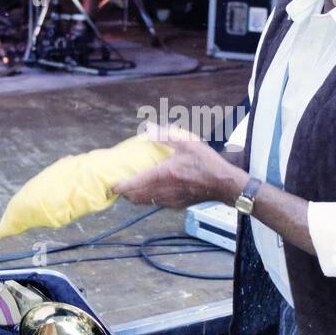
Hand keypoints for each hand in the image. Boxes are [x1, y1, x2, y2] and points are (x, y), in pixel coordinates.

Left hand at [112, 126, 243, 209]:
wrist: (223, 184)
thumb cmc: (206, 162)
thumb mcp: (187, 143)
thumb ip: (165, 136)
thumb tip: (148, 129)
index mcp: (163, 174)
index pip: (135, 184)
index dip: (120, 187)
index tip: (111, 186)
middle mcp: (163, 190)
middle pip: (136, 197)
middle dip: (126, 193)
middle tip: (120, 186)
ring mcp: (170, 200)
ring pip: (145, 203)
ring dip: (136, 198)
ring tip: (132, 190)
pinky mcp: (177, 205)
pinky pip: (157, 204)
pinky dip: (149, 200)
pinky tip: (151, 193)